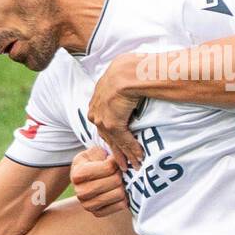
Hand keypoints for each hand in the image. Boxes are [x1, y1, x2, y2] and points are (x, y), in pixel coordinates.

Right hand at [70, 147, 127, 216]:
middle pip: (115, 181)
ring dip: (123, 186)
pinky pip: (120, 205)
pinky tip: (118, 191)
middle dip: (120, 174)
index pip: (109, 167)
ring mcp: (88, 205)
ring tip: (118, 181)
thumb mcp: (96, 152)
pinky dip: (124, 198)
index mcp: (78, 174)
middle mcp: (80, 192)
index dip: (115, 162)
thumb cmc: (92, 162)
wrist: (85, 177)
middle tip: (117, 172)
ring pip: (119, 194)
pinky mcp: (97, 213)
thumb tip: (121, 159)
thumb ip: (107, 153)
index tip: (112, 161)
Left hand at [87, 53, 143, 169]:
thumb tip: (128, 85)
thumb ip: (120, 86)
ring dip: (125, 155)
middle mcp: (96, 111)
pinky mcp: (113, 125)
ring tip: (133, 165)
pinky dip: (132, 151)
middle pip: (106, 136)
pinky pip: (124, 141)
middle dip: (115, 151)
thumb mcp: (119, 77)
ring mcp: (103, 119)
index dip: (110, 134)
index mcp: (96, 99)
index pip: (103, 121)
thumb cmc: (128, 69)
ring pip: (115, 142)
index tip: (116, 143)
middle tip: (122, 163)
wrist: (128, 72)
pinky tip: (139, 158)